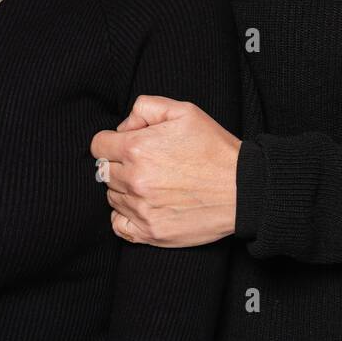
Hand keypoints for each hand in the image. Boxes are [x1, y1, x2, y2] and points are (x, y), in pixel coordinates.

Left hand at [89, 97, 240, 246]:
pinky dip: (125, 216)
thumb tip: (124, 127)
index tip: (127, 145)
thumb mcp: (184, 111)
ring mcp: (142, 209)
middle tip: (146, 164)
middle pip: (104, 171)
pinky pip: (118, 225)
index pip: (98, 145)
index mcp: (137, 148)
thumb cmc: (214, 148)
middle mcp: (135, 180)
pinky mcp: (151, 232)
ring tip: (153, 184)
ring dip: (125, 190)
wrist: (243, 189)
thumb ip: (145, 108)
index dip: (111, 142)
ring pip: (112, 197)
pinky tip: (142, 206)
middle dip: (119, 165)